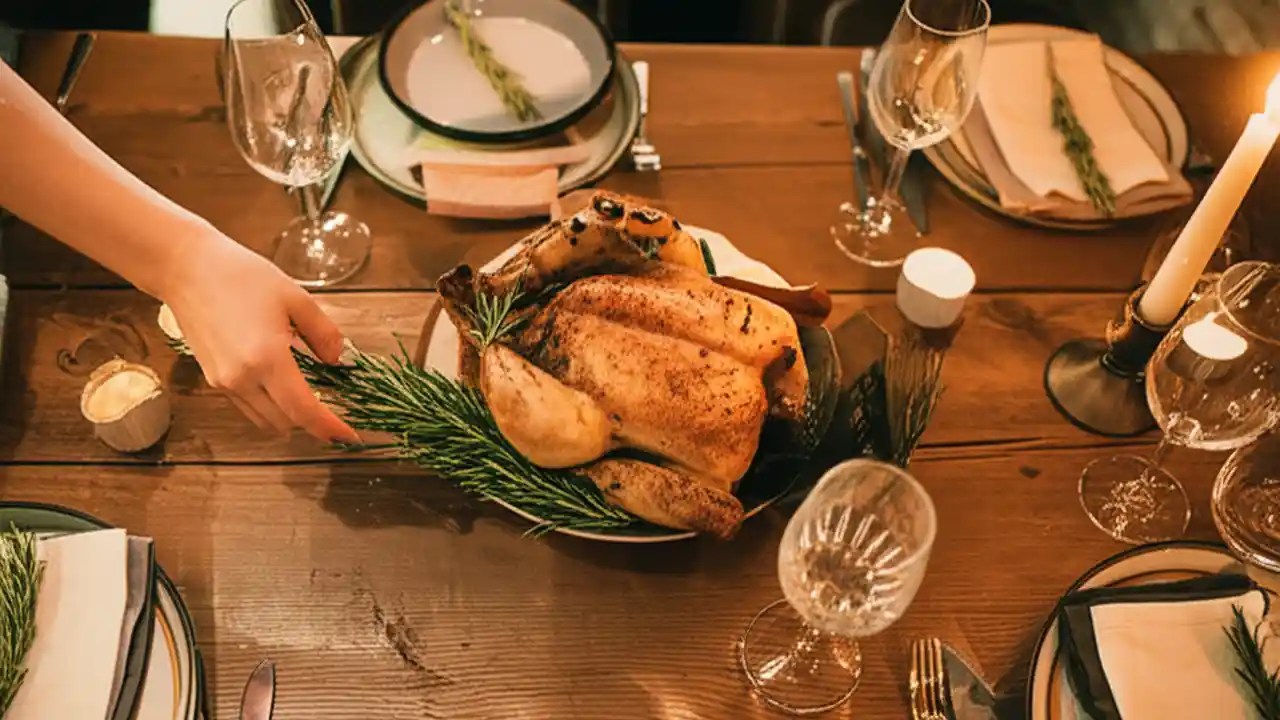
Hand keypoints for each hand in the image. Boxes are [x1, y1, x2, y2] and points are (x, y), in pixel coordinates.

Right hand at [160, 229, 357, 442]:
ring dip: (289, 415)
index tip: (349, 437)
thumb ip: (324, 334)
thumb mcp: (296, 298)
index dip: (329, 428)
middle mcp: (241, 378)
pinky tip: (280, 382)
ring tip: (308, 393)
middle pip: (285, 423)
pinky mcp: (212, 379)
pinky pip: (248, 406)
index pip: (303, 411)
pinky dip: (269, 405)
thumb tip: (339, 361)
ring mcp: (223, 382)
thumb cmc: (240, 276)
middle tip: (334, 408)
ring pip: (265, 420)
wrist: (186, 269)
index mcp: (266, 358)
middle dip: (312, 421)